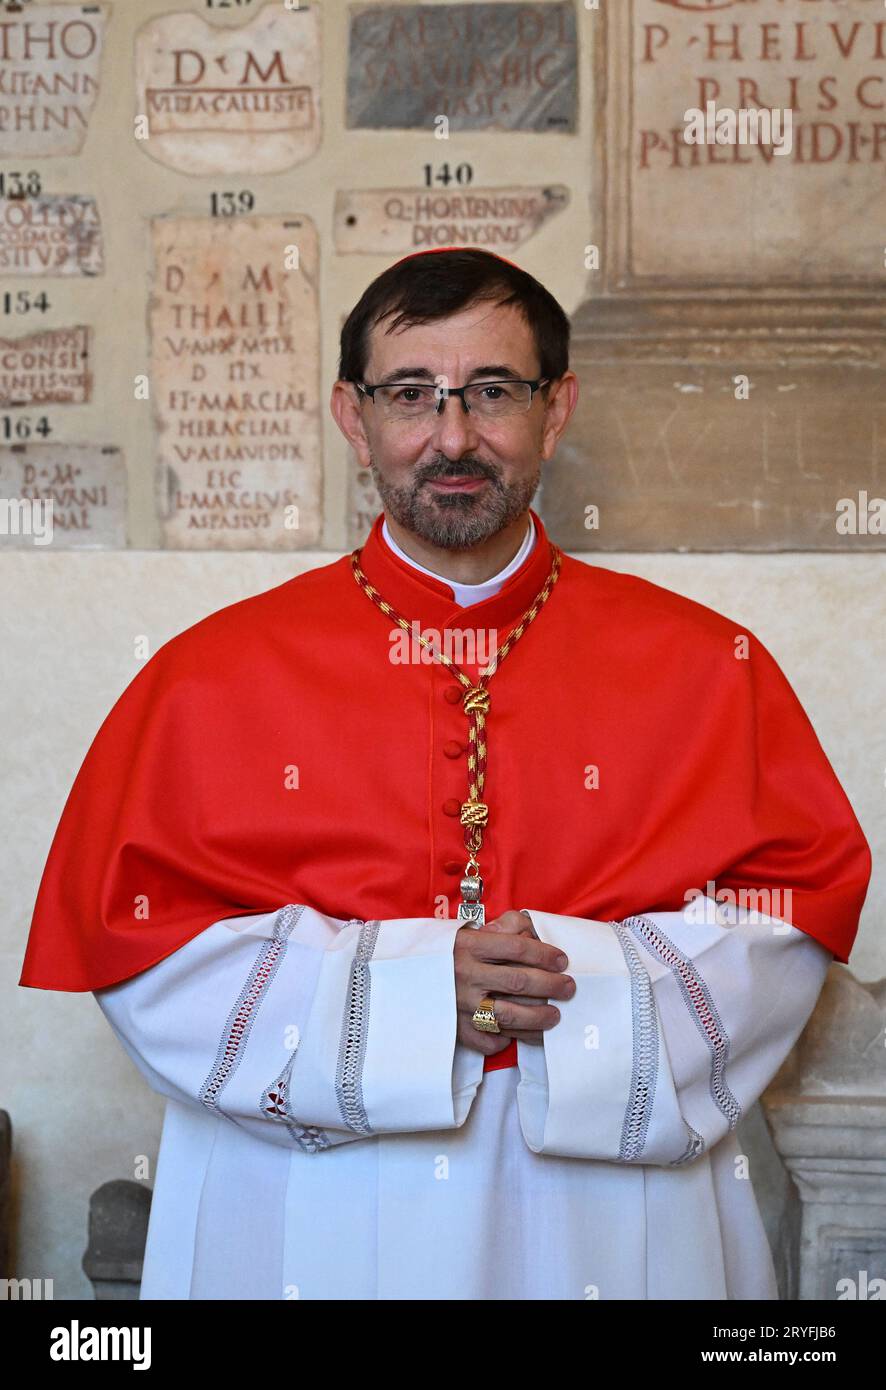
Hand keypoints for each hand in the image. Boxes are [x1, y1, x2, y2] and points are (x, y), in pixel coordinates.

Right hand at [454, 909, 574, 1055]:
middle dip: (551, 985)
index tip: (562, 961)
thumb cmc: (451, 952)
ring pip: (509, 1015)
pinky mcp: (455, 1028)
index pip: (517, 948)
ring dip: (538, 1017)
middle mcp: (464, 975)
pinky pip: (486, 1040)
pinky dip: (504, 1040)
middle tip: (568, 987)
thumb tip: (532, 932)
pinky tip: (517, 1034)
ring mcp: (460, 1004)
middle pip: (519, 982)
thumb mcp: (472, 931)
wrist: (409, 974)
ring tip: (554, 1015)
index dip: (545, 955)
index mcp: (469, 945)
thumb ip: (505, 927)